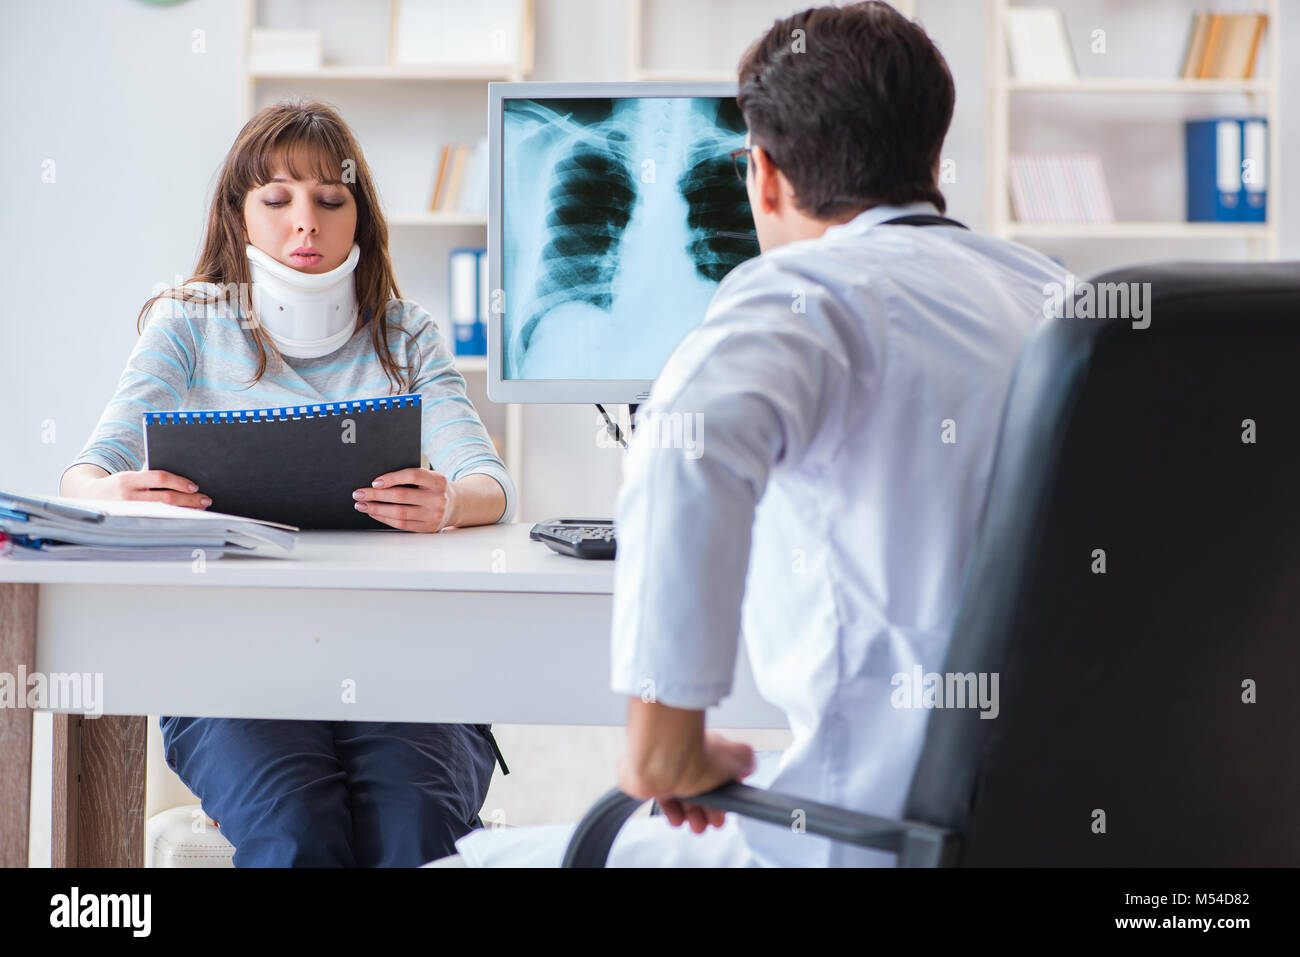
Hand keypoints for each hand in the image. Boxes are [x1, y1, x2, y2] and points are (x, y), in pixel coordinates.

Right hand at [75, 468, 210, 509]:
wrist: (88, 496)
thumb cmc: (118, 485)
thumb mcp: (130, 476)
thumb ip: (149, 479)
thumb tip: (182, 484)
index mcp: (127, 479)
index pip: (159, 478)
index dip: (179, 482)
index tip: (194, 486)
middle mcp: (126, 496)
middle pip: (165, 498)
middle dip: (188, 499)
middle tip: (205, 500)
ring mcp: (127, 512)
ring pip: (163, 512)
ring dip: (185, 511)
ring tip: (199, 509)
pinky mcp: (129, 523)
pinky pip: (156, 522)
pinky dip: (173, 520)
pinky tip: (184, 518)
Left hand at [353, 467, 457, 532]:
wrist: (454, 505)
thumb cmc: (434, 488)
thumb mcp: (429, 477)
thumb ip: (410, 477)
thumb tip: (377, 483)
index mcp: (437, 481)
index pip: (413, 476)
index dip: (392, 478)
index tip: (374, 482)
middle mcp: (437, 498)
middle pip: (402, 496)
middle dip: (376, 496)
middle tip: (359, 494)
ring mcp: (433, 515)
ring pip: (400, 513)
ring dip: (377, 509)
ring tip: (362, 505)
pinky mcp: (427, 528)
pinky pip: (402, 524)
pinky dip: (385, 518)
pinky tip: (374, 513)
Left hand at [618, 731, 755, 833]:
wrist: (660, 758)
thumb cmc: (695, 753)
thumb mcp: (738, 757)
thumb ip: (746, 761)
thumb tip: (746, 767)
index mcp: (710, 748)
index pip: (721, 775)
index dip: (727, 795)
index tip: (728, 809)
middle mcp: (689, 757)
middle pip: (703, 789)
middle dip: (711, 810)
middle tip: (714, 822)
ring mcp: (669, 768)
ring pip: (684, 796)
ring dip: (693, 815)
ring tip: (697, 826)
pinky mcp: (651, 779)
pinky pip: (664, 799)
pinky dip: (672, 812)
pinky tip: (677, 819)